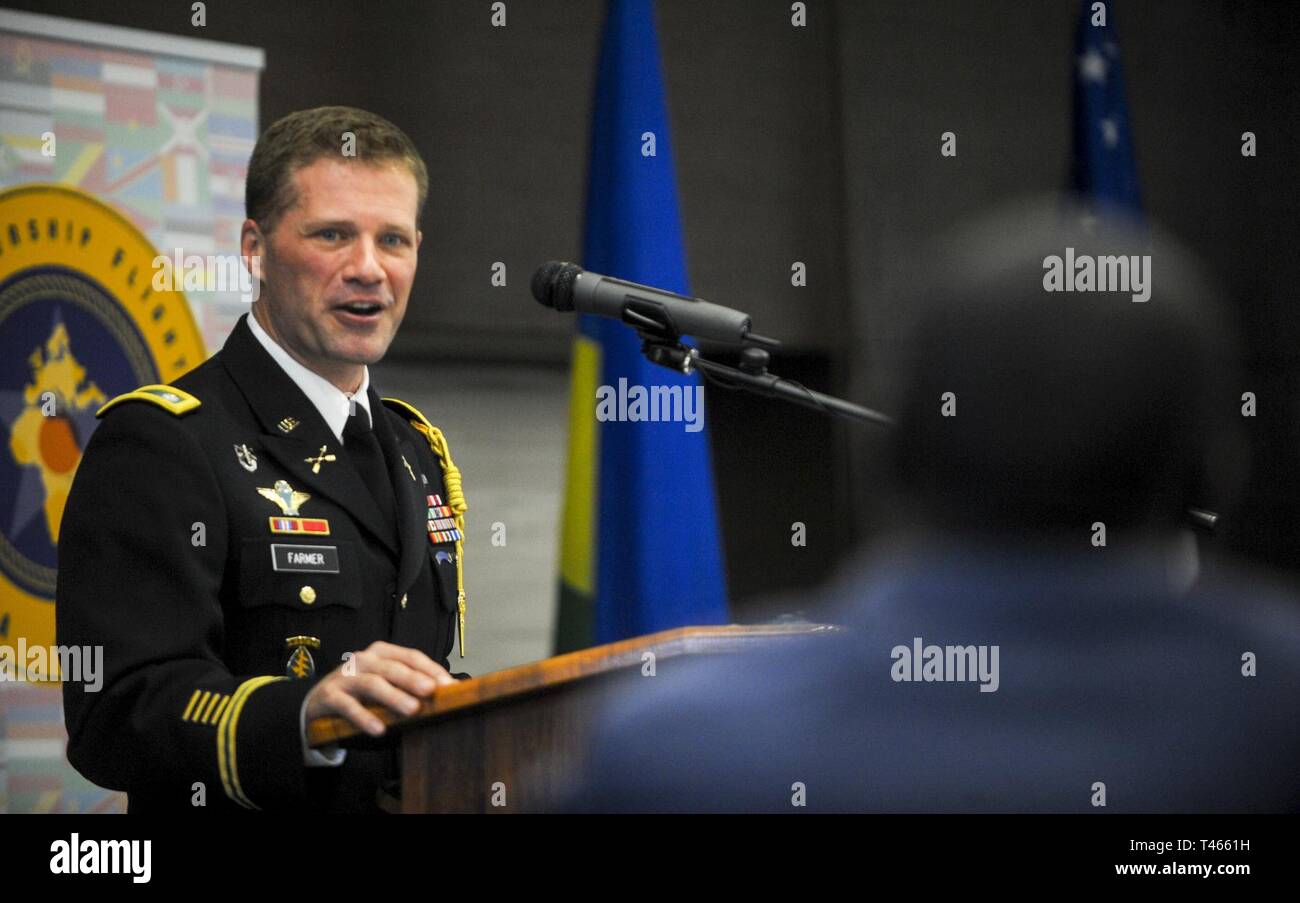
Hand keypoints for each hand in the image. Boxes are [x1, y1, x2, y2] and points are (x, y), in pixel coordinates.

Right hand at [304, 641, 454, 736]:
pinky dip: (364, 717)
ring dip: (394, 696)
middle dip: (414, 679)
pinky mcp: (329, 696)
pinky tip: (378, 729)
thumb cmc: (360, 694)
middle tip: (432, 691)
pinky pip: (348, 706)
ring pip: (372, 684)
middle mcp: (363, 660)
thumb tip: (445, 696)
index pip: (411, 657)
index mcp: (381, 653)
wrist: (317, 703)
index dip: (431, 669)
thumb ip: (408, 687)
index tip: (449, 685)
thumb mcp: (384, 685)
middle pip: (393, 668)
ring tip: (411, 709)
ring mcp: (345, 676)